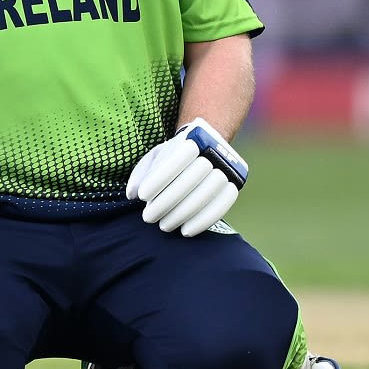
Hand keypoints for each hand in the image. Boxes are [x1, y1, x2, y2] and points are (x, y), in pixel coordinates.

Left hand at [125, 118, 246, 236]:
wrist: (206, 148)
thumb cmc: (174, 156)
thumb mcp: (155, 156)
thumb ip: (141, 172)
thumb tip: (132, 194)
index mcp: (193, 138)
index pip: (177, 158)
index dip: (159, 178)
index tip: (142, 196)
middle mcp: (214, 150)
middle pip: (192, 178)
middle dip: (167, 201)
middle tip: (149, 217)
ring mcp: (228, 167)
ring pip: (207, 193)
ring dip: (182, 214)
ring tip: (164, 225)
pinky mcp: (236, 184)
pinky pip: (222, 205)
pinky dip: (203, 221)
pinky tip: (185, 231)